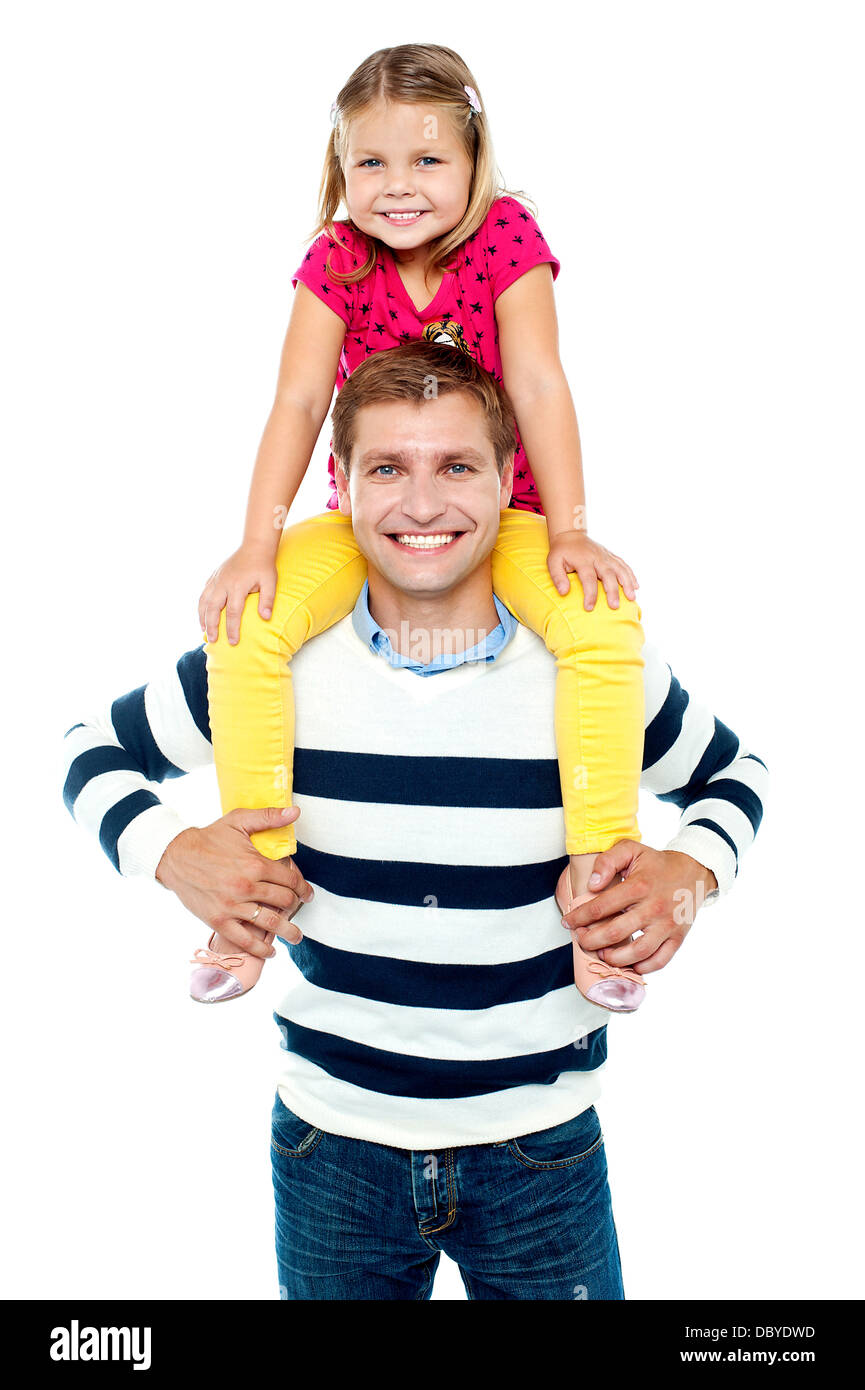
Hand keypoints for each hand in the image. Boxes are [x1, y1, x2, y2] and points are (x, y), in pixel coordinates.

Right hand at [155, 805, 313, 955]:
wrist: (176, 856)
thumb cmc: (210, 837)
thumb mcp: (239, 821)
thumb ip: (269, 817)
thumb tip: (296, 811)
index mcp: (254, 864)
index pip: (290, 880)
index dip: (303, 888)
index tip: (307, 893)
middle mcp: (246, 887)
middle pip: (283, 901)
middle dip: (296, 907)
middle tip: (300, 909)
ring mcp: (232, 906)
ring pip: (269, 923)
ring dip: (288, 931)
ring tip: (296, 936)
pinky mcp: (218, 920)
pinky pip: (244, 940)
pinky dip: (261, 949)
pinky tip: (271, 951)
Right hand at [198, 543, 277, 644]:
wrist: (255, 546)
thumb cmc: (263, 566)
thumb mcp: (270, 582)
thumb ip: (267, 600)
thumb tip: (265, 618)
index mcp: (237, 586)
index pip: (232, 612)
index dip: (232, 629)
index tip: (233, 642)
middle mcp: (223, 584)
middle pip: (213, 609)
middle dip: (212, 626)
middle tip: (212, 640)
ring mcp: (217, 579)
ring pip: (204, 601)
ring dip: (202, 617)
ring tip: (203, 631)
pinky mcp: (214, 576)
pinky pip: (204, 593)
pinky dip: (201, 605)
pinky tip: (203, 614)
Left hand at [547, 531, 638, 609]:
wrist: (570, 534)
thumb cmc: (561, 552)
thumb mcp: (553, 562)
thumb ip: (557, 577)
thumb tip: (563, 592)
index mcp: (583, 560)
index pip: (588, 578)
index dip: (590, 594)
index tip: (589, 608)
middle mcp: (597, 557)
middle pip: (608, 575)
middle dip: (612, 591)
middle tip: (615, 606)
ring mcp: (606, 556)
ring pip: (620, 569)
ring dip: (627, 583)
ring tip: (632, 598)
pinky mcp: (610, 556)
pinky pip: (623, 565)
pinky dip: (631, 575)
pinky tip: (636, 586)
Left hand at [560, 840, 717, 975]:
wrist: (693, 871)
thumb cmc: (656, 863)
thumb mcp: (631, 850)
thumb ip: (607, 861)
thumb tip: (592, 884)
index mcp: (639, 886)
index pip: (601, 907)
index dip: (579, 917)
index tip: (567, 922)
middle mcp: (654, 908)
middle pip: (615, 933)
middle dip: (590, 940)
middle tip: (581, 940)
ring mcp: (667, 925)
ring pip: (637, 952)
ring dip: (614, 958)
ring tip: (602, 953)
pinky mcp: (678, 937)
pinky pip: (659, 961)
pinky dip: (641, 967)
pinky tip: (628, 963)